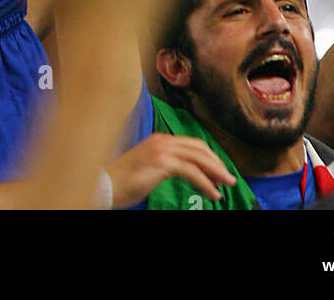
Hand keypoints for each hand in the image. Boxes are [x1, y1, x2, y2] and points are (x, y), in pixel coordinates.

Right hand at [106, 133, 236, 208]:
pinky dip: (206, 182)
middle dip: (217, 163)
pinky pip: (192, 171)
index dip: (209, 157)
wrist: (105, 184)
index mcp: (159, 140)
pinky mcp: (162, 163)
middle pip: (198, 148)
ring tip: (226, 186)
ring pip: (198, 158)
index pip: (191, 144)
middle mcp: (162, 141)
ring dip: (216, 172)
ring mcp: (162, 150)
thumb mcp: (147, 168)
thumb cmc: (122, 181)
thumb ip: (164, 165)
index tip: (219, 171)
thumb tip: (184, 172)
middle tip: (229, 178)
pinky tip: (212, 193)